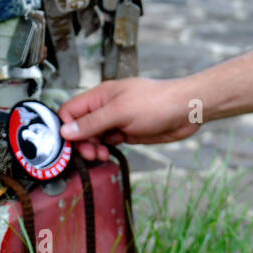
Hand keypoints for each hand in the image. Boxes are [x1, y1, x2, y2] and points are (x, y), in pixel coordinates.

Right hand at [57, 76, 202, 162]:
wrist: (186, 110)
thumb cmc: (157, 102)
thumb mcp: (120, 112)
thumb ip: (92, 122)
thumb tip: (66, 130)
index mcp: (100, 96)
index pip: (70, 111)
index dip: (66, 127)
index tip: (70, 144)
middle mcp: (106, 108)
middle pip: (80, 127)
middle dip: (81, 142)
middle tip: (90, 153)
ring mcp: (117, 120)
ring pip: (94, 137)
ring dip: (93, 148)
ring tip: (101, 155)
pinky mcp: (127, 132)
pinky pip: (108, 142)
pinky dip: (105, 149)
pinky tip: (108, 154)